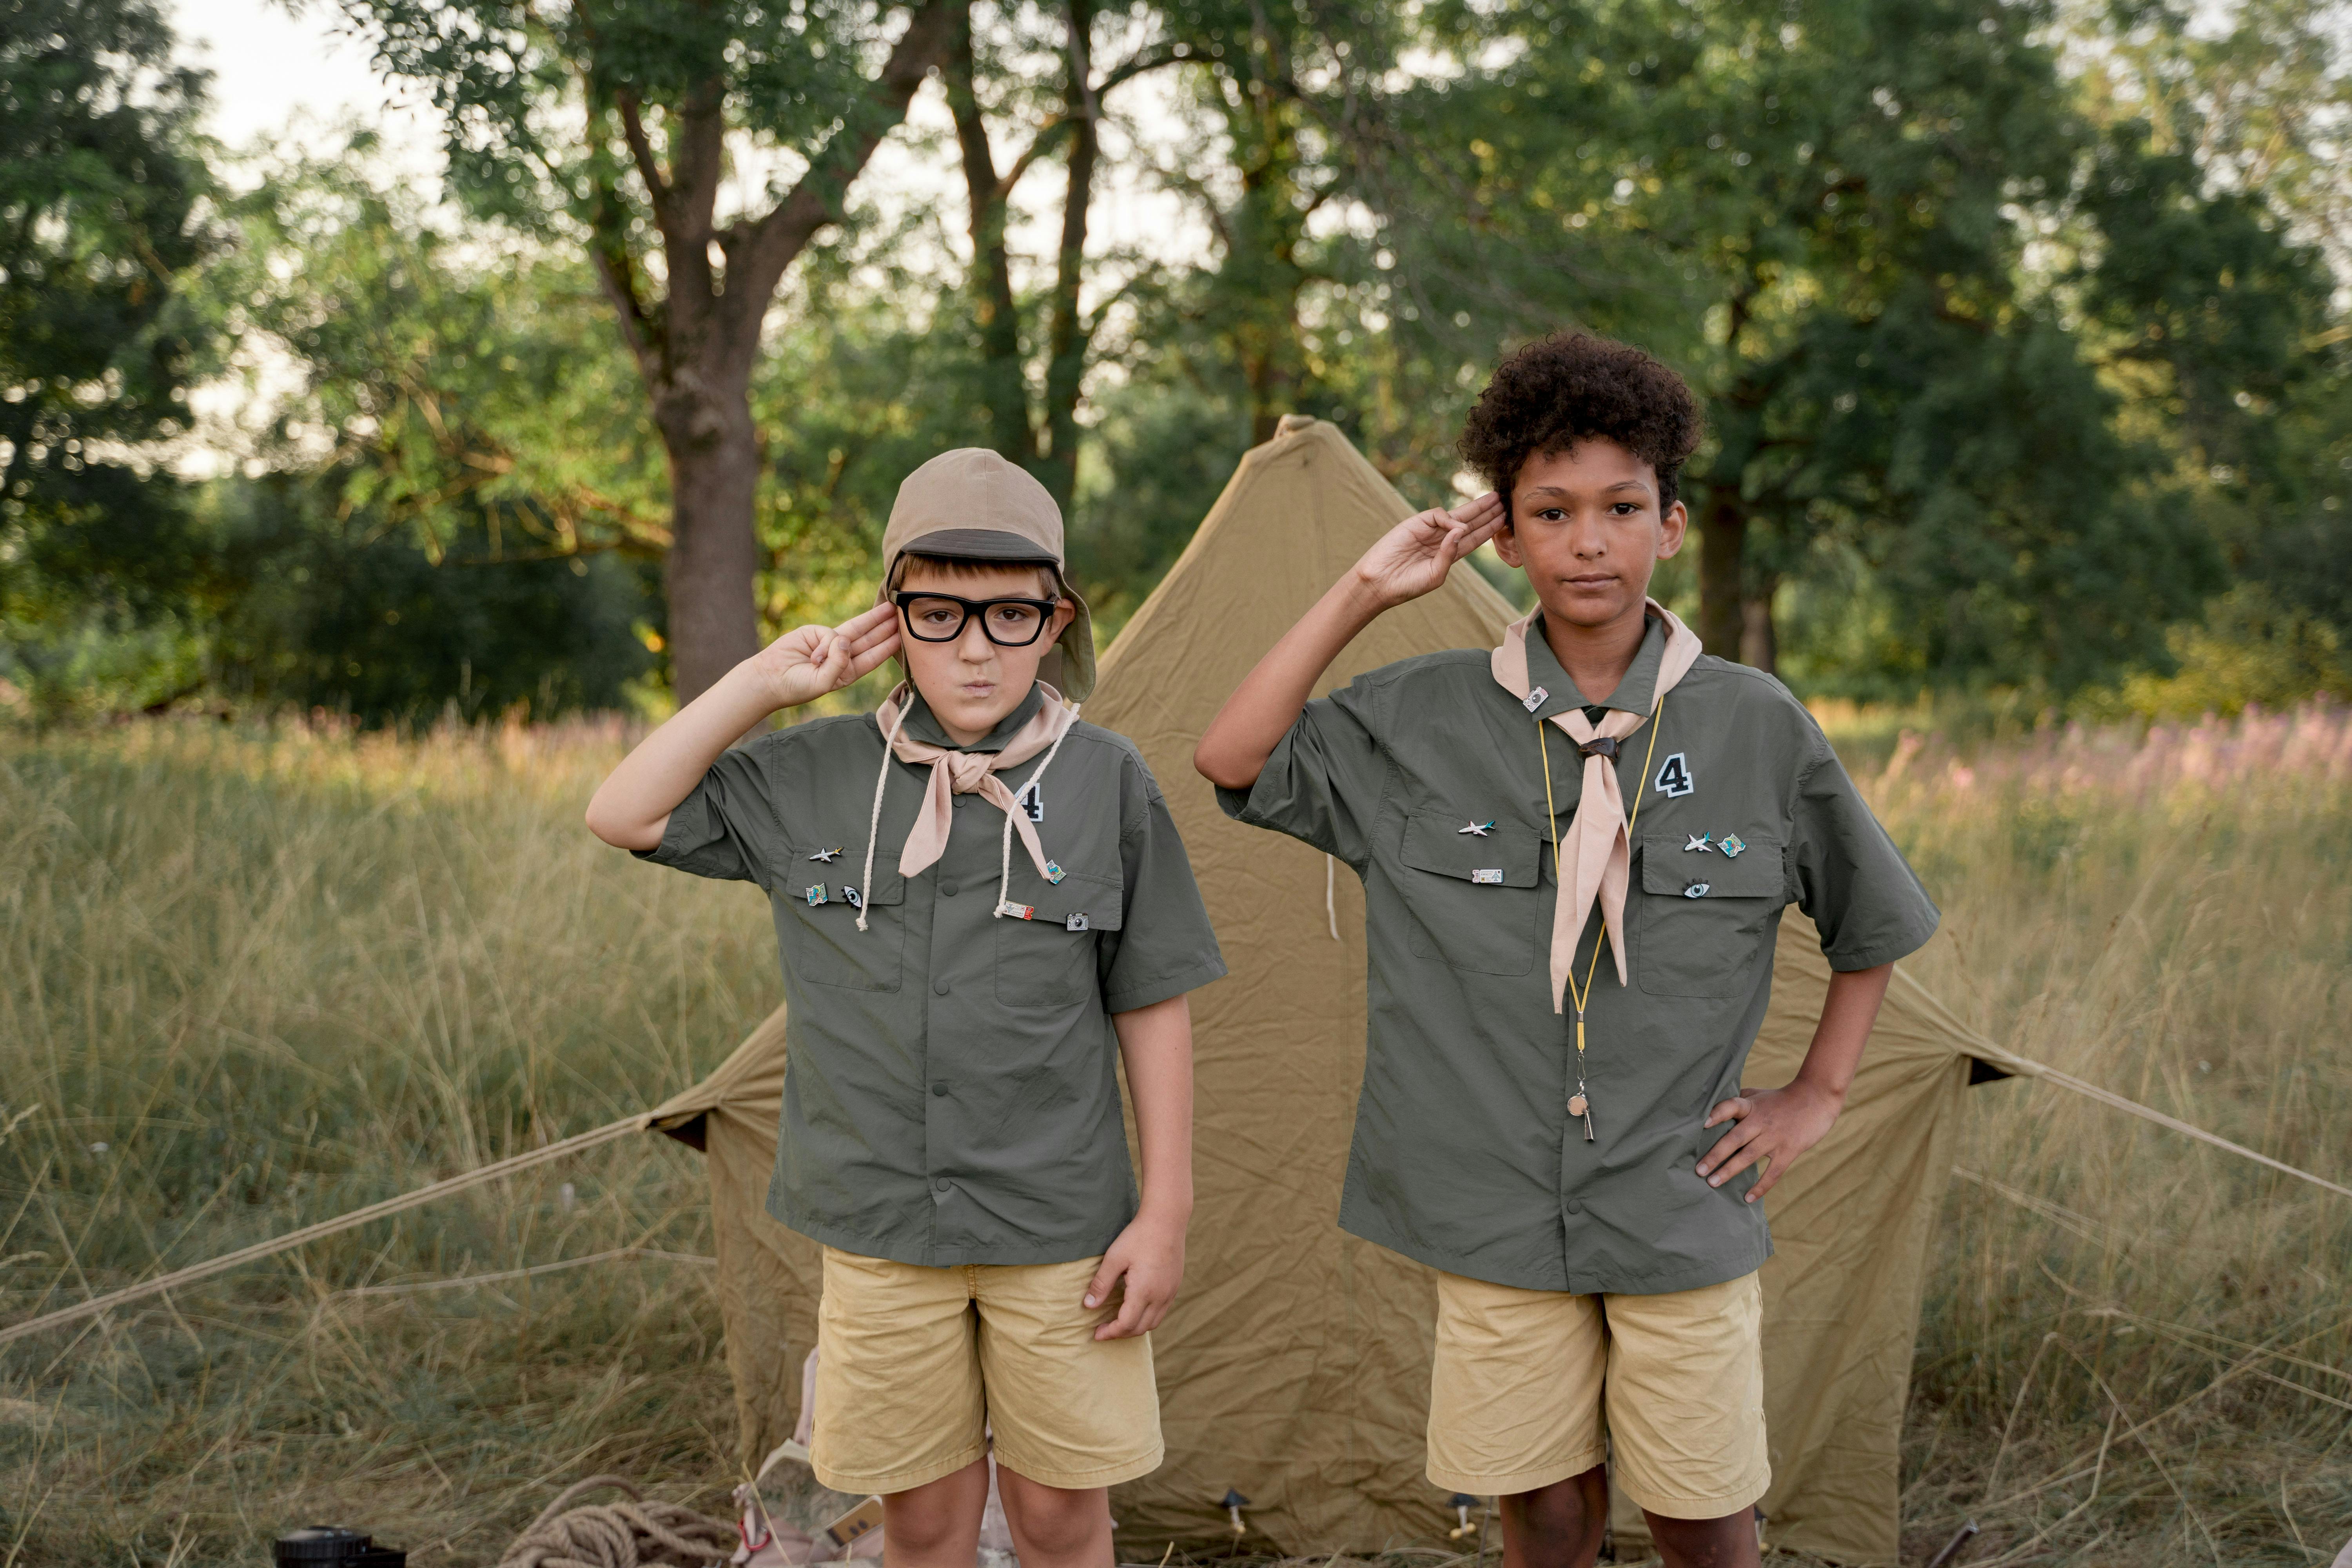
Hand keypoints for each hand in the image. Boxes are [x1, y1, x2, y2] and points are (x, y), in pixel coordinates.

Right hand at [745, 602, 900, 709]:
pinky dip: (826, 644)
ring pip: (856, 629)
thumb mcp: (823, 683)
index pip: (873, 657)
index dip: (888, 646)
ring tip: (888, 609)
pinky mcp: (816, 632)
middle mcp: (842, 657)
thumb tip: (845, 639)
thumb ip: (838, 664)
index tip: (904, 636)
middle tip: (902, 613)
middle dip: (885, 627)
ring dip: (873, 618)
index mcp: (848, 673)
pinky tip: (814, 657)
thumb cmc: (797, 687)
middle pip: (869, 639)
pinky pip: (831, 633)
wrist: (769, 678)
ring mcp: (829, 643)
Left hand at [1083, 1207, 1186, 1339]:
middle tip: (1104, 1329)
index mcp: (1143, 1292)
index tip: (1096, 1334)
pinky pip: (1161, 1311)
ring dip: (1135, 1327)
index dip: (1110, 1332)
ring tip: (1119, 1322)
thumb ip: (1101, 1284)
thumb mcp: (1114, 1258)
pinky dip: (1147, 1317)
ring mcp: (1170, 1292)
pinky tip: (1136, 1308)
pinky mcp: (1175, 1285)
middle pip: (1140, 1328)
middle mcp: (1160, 1297)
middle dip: (1121, 1333)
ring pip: (1153, 1322)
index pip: (1126, 1324)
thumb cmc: (1138, 1236)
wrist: (1167, 1219)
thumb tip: (1088, 1305)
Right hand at [1348, 492, 1506, 608]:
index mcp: (1447, 554)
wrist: (1380, 582)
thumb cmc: (1408, 585)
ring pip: (1457, 515)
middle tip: (1504, 501)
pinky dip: (1448, 518)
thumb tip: (1461, 529)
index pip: (1473, 538)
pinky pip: (1437, 515)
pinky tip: (1457, 526)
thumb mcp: (1436, 574)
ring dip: (1476, 508)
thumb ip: (1451, 553)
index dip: (1489, 528)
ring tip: (1494, 500)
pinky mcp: (1415, 523)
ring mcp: (1428, 530)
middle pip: (1469, 522)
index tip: (1504, 520)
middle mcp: (1440, 539)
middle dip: (1487, 512)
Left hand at [1697, 1078, 1845, 1201]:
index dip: (1717, 1114)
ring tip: (1712, 1183)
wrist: (1816, 1098)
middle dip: (1715, 1155)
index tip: (1703, 1124)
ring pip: (1748, 1156)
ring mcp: (1775, 1137)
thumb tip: (1712, 1112)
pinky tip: (1747, 1198)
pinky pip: (1772, 1173)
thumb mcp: (1757, 1094)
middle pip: (1734, 1138)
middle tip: (1698, 1170)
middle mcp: (1760, 1121)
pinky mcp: (1789, 1150)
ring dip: (1729, 1171)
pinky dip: (1760, 1186)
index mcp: (1750, 1106)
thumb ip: (1737, 1103)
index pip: (1730, 1107)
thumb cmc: (1780, 1098)